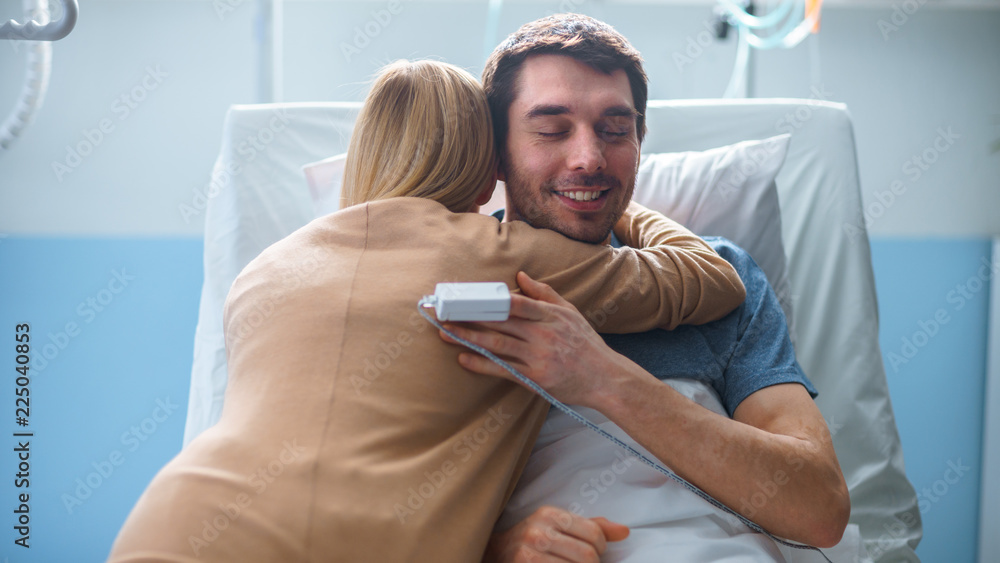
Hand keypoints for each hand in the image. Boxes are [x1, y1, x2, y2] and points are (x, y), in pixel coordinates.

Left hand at [439, 272, 625, 407]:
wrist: (605, 378)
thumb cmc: (586, 344)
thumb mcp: (570, 312)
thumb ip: (544, 293)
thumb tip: (519, 276)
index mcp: (549, 314)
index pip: (513, 302)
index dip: (485, 297)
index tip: (462, 294)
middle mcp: (542, 334)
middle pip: (499, 322)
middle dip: (468, 316)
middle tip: (442, 312)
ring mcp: (538, 356)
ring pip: (497, 344)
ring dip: (468, 338)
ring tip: (444, 333)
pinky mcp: (536, 378)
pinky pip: (504, 370)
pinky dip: (482, 364)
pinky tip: (463, 359)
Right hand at [483, 506, 628, 562]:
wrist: (494, 553)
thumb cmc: (532, 541)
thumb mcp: (557, 526)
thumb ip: (591, 526)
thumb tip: (624, 531)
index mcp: (549, 515)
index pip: (594, 533)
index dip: (601, 547)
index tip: (594, 553)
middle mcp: (538, 532)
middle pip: (588, 556)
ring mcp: (529, 555)